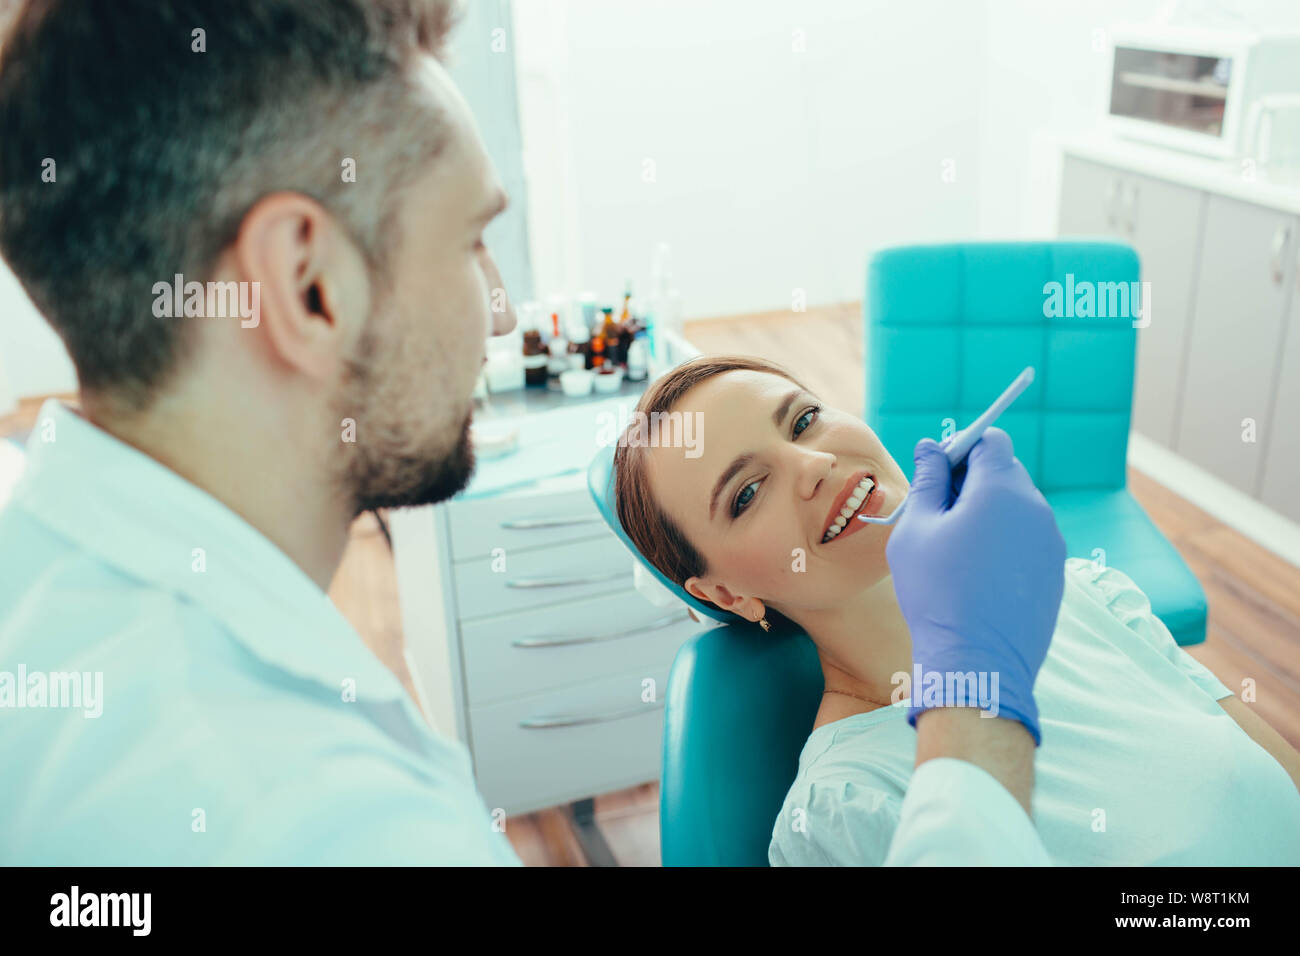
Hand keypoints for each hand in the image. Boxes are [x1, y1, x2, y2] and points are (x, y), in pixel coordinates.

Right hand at [885, 427, 1065, 744]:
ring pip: (1019, 507)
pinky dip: (1006, 542)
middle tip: (939, 513)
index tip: (937, 472)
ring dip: (990, 513)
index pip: (991, 440)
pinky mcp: (1056, 571)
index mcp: (1001, 490)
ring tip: (956, 549)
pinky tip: (978, 574)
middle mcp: (1036, 509)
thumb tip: (931, 447)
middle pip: (1007, 471)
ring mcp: (1052, 542)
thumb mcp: (916, 529)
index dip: (961, 447)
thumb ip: (927, 480)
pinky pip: (1029, 538)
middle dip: (974, 480)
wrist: (976, 662)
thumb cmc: (936, 592)